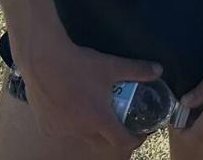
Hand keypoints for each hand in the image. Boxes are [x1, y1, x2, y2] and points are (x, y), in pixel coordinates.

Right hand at [15, 33, 161, 150]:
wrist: (43, 61)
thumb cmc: (80, 65)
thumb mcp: (112, 66)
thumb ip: (137, 70)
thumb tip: (159, 70)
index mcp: (99, 120)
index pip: (121, 142)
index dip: (134, 140)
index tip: (140, 132)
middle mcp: (80, 131)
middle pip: (101, 142)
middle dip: (112, 135)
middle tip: (118, 120)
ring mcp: (61, 131)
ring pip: (81, 137)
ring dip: (91, 129)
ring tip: (94, 111)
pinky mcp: (46, 127)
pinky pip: (63, 131)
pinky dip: (71, 125)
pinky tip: (72, 108)